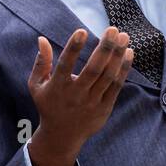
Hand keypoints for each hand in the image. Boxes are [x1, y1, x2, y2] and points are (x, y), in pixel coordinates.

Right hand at [27, 27, 132, 165]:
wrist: (62, 136)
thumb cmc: (49, 104)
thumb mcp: (37, 85)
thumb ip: (41, 62)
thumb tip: (42, 38)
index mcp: (58, 86)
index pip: (66, 64)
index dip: (73, 47)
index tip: (82, 30)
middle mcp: (76, 94)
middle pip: (93, 69)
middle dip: (104, 48)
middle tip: (112, 29)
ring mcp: (92, 102)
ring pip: (108, 77)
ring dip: (117, 56)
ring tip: (124, 36)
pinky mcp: (104, 108)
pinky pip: (116, 86)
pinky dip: (123, 70)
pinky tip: (128, 53)